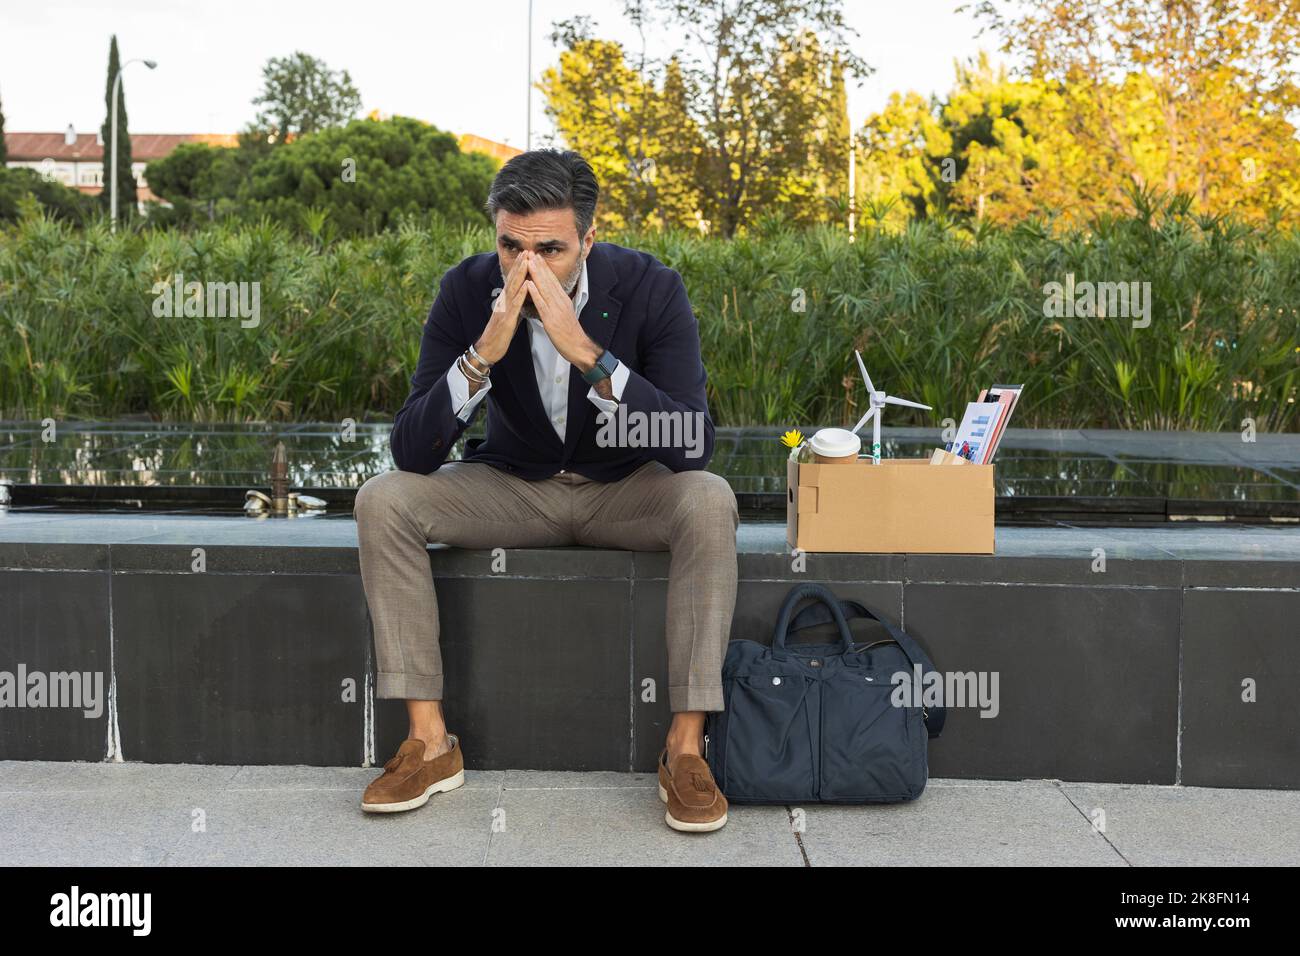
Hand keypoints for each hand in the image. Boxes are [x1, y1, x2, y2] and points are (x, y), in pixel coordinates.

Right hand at [473, 249, 531, 364]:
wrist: (489, 349)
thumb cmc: (501, 334)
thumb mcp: (510, 316)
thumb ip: (516, 305)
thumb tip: (524, 297)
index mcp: (506, 301)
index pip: (513, 280)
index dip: (520, 267)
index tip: (527, 254)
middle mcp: (503, 302)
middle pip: (512, 280)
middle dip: (520, 265)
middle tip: (527, 250)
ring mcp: (504, 310)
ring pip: (513, 289)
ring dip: (520, 274)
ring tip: (527, 262)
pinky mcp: (506, 320)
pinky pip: (514, 306)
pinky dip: (520, 295)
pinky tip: (526, 285)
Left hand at [524, 253, 601, 371]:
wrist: (578, 347)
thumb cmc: (570, 333)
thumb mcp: (564, 314)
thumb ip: (557, 305)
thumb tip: (550, 298)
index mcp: (563, 300)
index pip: (553, 281)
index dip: (544, 268)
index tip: (536, 256)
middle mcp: (560, 302)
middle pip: (548, 280)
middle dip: (539, 266)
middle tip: (530, 252)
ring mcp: (556, 310)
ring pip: (545, 288)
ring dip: (536, 274)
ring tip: (528, 261)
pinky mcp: (551, 319)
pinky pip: (542, 304)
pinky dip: (535, 293)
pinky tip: (529, 284)